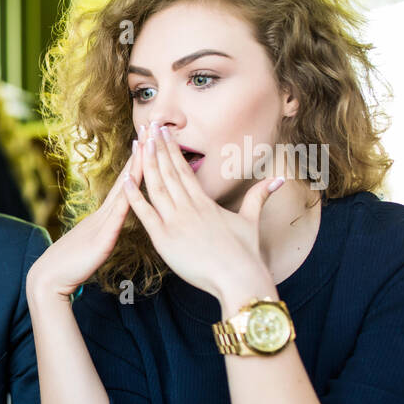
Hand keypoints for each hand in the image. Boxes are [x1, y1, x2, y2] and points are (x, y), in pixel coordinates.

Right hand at [26, 140, 137, 306]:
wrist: (50, 277)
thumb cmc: (70, 266)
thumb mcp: (92, 246)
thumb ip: (102, 234)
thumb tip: (110, 229)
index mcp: (104, 216)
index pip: (125, 184)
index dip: (137, 161)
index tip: (147, 139)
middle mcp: (103, 213)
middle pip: (126, 178)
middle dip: (140, 153)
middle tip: (150, 127)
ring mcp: (102, 222)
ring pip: (123, 190)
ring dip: (135, 166)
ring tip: (146, 143)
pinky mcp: (102, 237)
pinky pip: (117, 214)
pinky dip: (126, 196)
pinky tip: (133, 182)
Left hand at [124, 125, 280, 301]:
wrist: (239, 278)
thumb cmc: (245, 254)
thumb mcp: (251, 220)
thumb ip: (259, 197)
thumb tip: (278, 179)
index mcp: (204, 202)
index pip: (183, 169)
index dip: (171, 149)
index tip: (163, 133)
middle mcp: (188, 208)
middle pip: (168, 171)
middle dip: (156, 147)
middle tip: (147, 125)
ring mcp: (175, 222)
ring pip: (156, 186)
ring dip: (145, 163)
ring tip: (137, 142)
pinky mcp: (164, 239)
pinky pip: (145, 214)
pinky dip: (134, 196)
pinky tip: (125, 179)